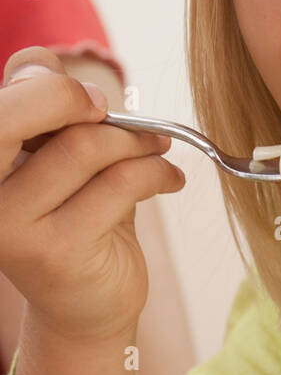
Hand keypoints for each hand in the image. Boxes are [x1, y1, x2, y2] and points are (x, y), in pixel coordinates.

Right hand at [0, 47, 184, 341]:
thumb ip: (50, 113)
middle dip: (94, 107)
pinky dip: (157, 172)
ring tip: (161, 150)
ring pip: (84, 147)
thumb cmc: (74, 219)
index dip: (52, 82)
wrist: (84, 307)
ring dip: (138, 142)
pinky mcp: (55, 250)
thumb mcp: (59, 161)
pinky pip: (119, 184)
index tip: (97, 103)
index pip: (9, 94)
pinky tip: (171, 179)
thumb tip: (48, 67)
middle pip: (34, 110)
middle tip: (137, 123)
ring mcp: (12, 224)